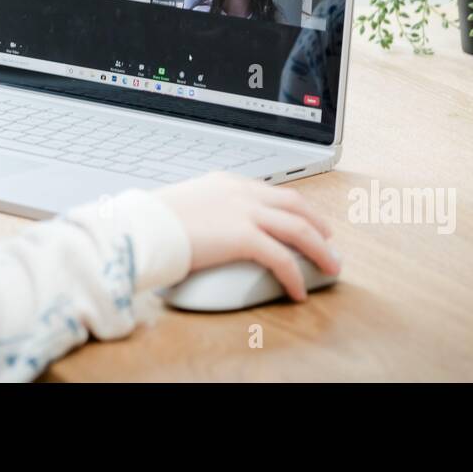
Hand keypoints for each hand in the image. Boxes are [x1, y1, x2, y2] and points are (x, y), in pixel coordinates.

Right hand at [152, 172, 339, 300]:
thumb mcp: (183, 205)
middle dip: (317, 223)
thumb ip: (202, 211)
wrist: (143, 226)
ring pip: (298, 228)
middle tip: (328, 239)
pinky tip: (298, 290)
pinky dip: (295, 276)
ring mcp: (245, 212)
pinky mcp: (244, 237)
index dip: (293, 207)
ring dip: (319, 249)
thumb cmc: (152, 221)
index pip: (270, 191)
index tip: (303, 218)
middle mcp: (241, 192)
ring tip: (329, 266)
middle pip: (294, 204)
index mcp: (226, 182)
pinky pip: (282, 258)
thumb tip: (205, 228)